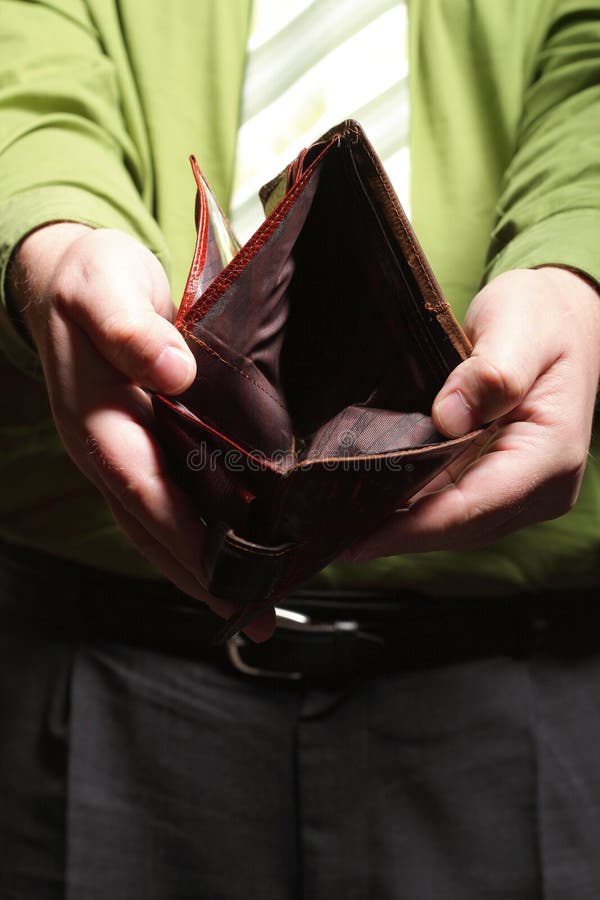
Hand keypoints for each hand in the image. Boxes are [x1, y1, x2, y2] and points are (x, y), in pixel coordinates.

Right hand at [9, 223, 274, 639]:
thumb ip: (130, 328)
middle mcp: (106, 447)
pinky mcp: (142, 446)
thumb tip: (172, 372)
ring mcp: (122, 452)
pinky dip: (202, 534)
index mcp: (94, 416)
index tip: (224, 569)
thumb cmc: (93, 280)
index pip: (140, 485)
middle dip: (198, 573)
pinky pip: (169, 501)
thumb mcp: (105, 286)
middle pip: (150, 524)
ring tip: (255, 606)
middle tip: (255, 614)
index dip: (180, 530)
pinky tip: (238, 552)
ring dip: (202, 568)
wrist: (71, 277)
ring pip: (159, 523)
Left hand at [344, 266, 599, 559]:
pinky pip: (457, 508)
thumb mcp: (518, 326)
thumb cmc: (541, 317)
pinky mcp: (504, 484)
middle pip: (460, 526)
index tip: (358, 536)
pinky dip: (417, 509)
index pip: (473, 507)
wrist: (561, 319)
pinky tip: (377, 505)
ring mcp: (525, 491)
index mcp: (551, 454)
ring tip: (345, 524)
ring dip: (403, 527)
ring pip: (456, 525)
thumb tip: (448, 418)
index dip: (412, 528)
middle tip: (331, 533)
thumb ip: (492, 372)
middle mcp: (543, 486)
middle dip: (398, 534)